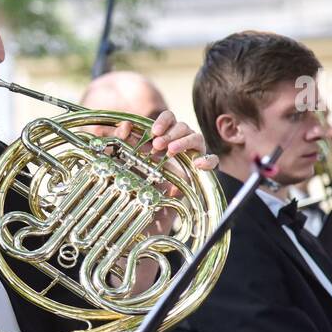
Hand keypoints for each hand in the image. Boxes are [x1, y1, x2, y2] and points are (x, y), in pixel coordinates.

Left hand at [87, 110, 217, 170]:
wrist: (145, 213)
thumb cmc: (135, 182)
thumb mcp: (124, 160)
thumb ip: (120, 143)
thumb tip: (124, 126)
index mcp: (162, 137)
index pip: (169, 119)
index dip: (163, 121)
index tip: (154, 132)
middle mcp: (178, 143)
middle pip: (182, 126)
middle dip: (170, 133)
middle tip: (157, 145)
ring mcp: (190, 156)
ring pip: (196, 138)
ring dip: (184, 142)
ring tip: (170, 151)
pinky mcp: (199, 172)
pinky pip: (211, 160)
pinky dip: (208, 159)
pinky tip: (199, 164)